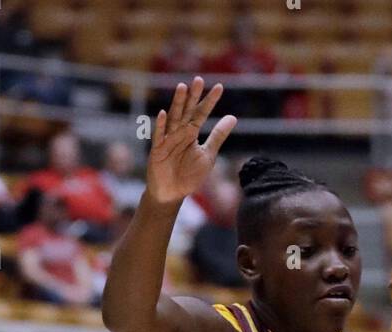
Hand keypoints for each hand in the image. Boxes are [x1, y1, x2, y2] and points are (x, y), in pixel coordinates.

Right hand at [147, 78, 236, 205]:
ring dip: (177, 104)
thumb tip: (233, 117)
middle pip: (187, 111)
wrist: (172, 192)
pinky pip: (159, 136)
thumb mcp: (208, 155)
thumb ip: (218, 136)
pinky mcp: (157, 149)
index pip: (202, 113)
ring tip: (182, 88)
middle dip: (193, 96)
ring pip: (173, 118)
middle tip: (199, 80)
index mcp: (192, 132)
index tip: (220, 87)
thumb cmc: (189, 174)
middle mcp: (180, 132)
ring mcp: (168, 139)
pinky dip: (161, 125)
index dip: (210, 102)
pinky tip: (164, 113)